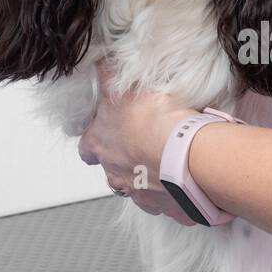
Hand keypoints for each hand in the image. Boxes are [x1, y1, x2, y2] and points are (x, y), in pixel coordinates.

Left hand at [77, 61, 198, 223]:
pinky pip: (168, 202)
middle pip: (111, 172)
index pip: (86, 147)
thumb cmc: (155, 120)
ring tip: (168, 164)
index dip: (93, 141)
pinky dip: (174, 193)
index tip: (101, 136)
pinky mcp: (166, 208)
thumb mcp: (127, 86)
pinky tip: (186, 180)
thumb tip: (99, 63)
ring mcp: (139, 194)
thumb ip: (110, 76)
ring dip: (149, 178)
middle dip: (124, 162)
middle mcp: (115, 173)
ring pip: (138, 188)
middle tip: (143, 148)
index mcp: (101, 145)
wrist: (185, 154)